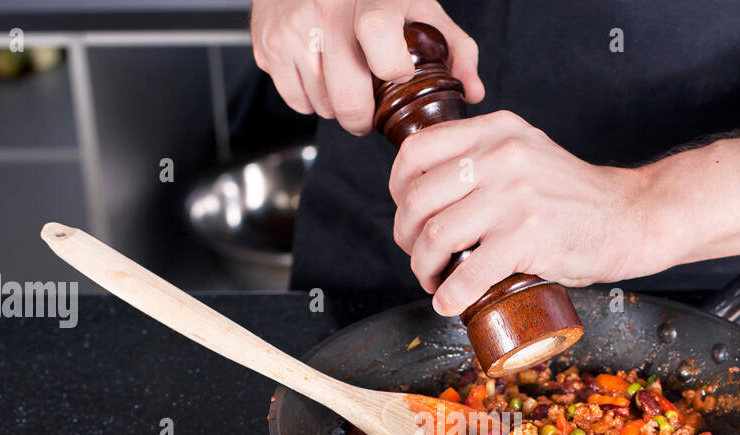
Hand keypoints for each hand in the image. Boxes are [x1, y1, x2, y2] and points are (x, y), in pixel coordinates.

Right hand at [250, 0, 483, 134]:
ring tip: (345, 80)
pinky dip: (311, 99)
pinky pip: (296, 101)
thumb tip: (473, 92)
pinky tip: (321, 75)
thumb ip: (453, 48)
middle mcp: (323, 9)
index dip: (391, 68)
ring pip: (321, 106)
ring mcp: (289, 29)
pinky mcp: (266, 46)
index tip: (397, 76)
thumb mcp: (417, 6)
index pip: (376, 33)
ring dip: (337, 106)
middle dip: (363, 118)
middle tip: (370, 112)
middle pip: (346, 96)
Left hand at [389, 110, 649, 315]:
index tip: (406, 214)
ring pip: (436, 235)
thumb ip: (485, 159)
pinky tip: (449, 303)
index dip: (397, 188)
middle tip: (420, 257)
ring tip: (434, 281)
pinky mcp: (528, 236)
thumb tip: (428, 194)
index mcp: (496, 131)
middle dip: (406, 237)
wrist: (631, 217)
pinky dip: (450, 295)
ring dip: (423, 268)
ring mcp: (515, 195)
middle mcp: (502, 155)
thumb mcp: (526, 154)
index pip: (416, 150)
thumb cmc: (574, 198)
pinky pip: (469, 272)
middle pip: (418, 198)